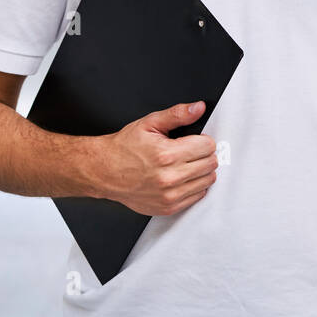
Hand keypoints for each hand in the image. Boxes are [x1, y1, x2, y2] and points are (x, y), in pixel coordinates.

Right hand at [95, 101, 217, 215]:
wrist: (105, 171)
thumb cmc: (124, 148)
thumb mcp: (149, 123)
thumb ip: (177, 115)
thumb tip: (197, 108)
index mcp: (166, 154)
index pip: (208, 146)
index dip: (203, 139)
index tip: (194, 140)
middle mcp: (170, 177)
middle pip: (211, 163)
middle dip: (203, 154)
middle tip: (190, 150)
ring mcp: (170, 195)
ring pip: (208, 181)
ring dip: (201, 171)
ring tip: (185, 163)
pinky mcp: (169, 207)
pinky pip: (198, 196)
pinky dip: (194, 185)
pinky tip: (181, 177)